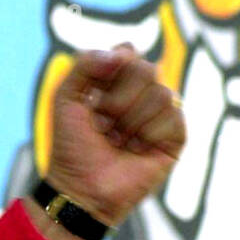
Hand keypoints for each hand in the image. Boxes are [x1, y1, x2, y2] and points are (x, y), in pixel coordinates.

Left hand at [45, 44, 185, 230]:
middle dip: (116, 100)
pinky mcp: (175, 137)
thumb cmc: (70, 148)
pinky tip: (135, 151)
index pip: (127, 53)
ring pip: (160, 93)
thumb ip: (85, 64)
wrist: (80, 189)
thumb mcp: (65, 99)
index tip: (92, 99)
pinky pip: (172, 117)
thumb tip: (125, 49)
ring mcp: (161, 115)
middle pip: (146, 69)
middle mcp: (142, 95)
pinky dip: (147, 135)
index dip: (110, 73)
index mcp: (117, 82)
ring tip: (117, 141)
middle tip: (102, 125)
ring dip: (129, 122)